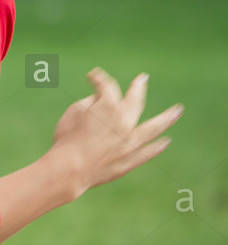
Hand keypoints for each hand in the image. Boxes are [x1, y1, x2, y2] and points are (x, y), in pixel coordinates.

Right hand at [49, 68, 182, 193]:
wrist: (69, 169)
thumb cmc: (66, 138)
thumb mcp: (73, 112)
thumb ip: (90, 101)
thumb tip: (101, 101)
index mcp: (108, 106)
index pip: (106, 86)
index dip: (98, 78)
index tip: (92, 76)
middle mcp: (125, 122)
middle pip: (135, 100)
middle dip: (138, 88)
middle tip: (142, 79)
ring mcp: (130, 142)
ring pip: (154, 127)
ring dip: (167, 117)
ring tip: (178, 110)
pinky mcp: (130, 160)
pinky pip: (147, 152)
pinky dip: (157, 147)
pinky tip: (165, 141)